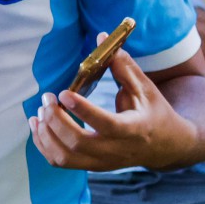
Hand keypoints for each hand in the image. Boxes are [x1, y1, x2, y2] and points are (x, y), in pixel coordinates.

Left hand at [28, 45, 198, 170]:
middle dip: (56, 120)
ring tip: (40, 111)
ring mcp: (102, 162)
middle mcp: (116, 151)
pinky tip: (38, 125)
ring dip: (46, 134)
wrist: (166, 146)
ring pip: (65, 157)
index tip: (64, 93)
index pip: (106, 125)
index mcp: (133, 129)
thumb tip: (102, 37)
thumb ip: (123, 66)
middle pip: (78, 144)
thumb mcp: (146, 89)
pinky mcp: (92, 166)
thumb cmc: (154, 112)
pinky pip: (60, 162)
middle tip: (47, 98)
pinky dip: (44, 145)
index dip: (83, 110)